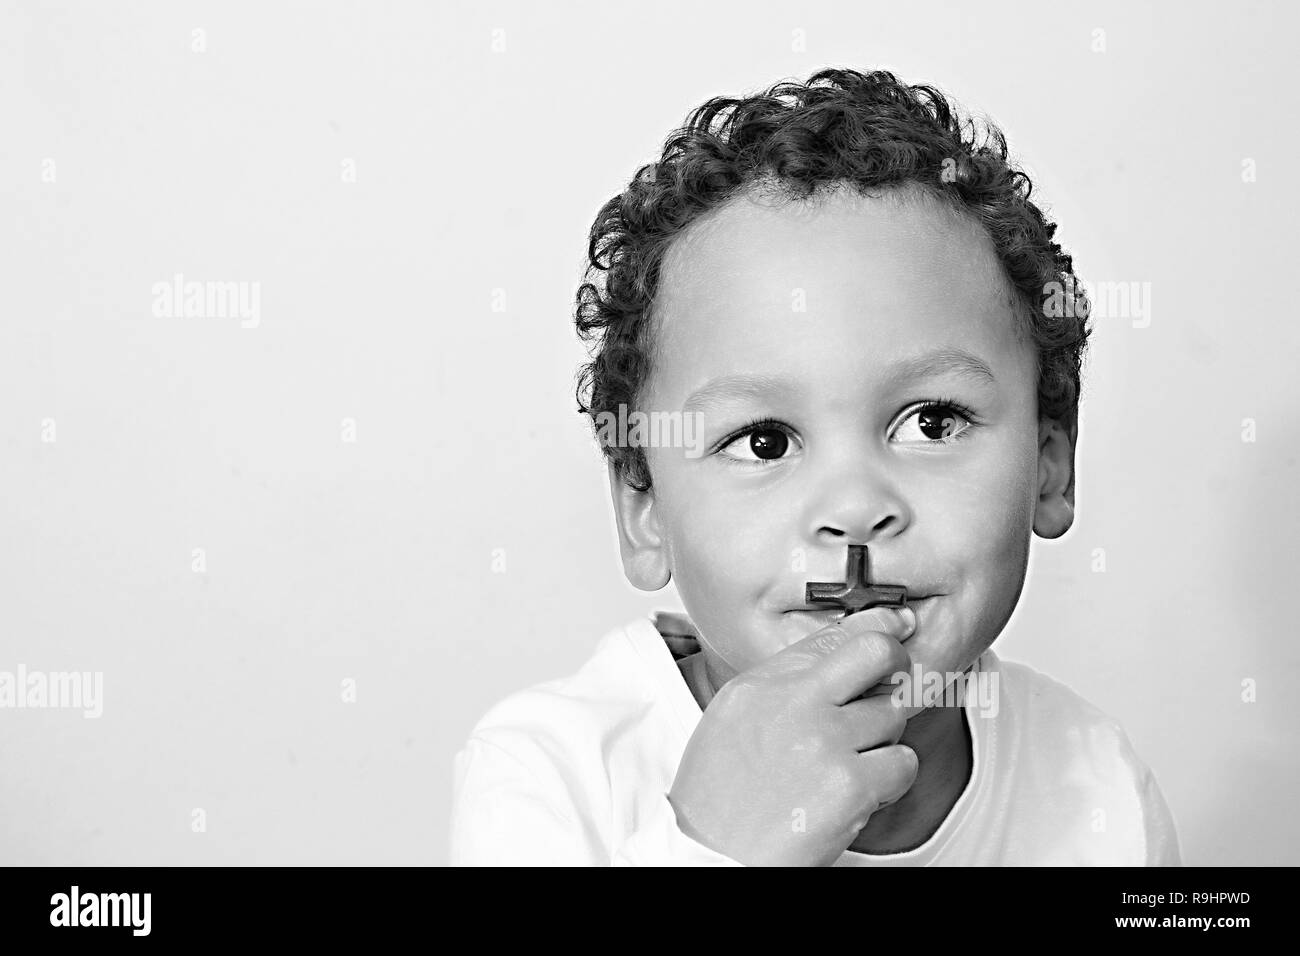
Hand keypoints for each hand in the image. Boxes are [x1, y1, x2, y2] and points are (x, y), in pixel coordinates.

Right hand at [667, 607, 917, 865]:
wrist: (711, 859)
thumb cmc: (719, 802)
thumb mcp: (733, 723)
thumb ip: (783, 688)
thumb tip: (842, 661)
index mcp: (758, 686)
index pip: (829, 638)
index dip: (873, 630)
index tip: (896, 627)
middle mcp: (792, 703)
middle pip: (876, 652)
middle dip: (895, 667)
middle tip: (892, 688)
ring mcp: (823, 741)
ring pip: (894, 714)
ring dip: (884, 740)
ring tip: (850, 765)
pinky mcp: (850, 784)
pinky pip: (904, 762)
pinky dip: (891, 781)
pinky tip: (860, 793)